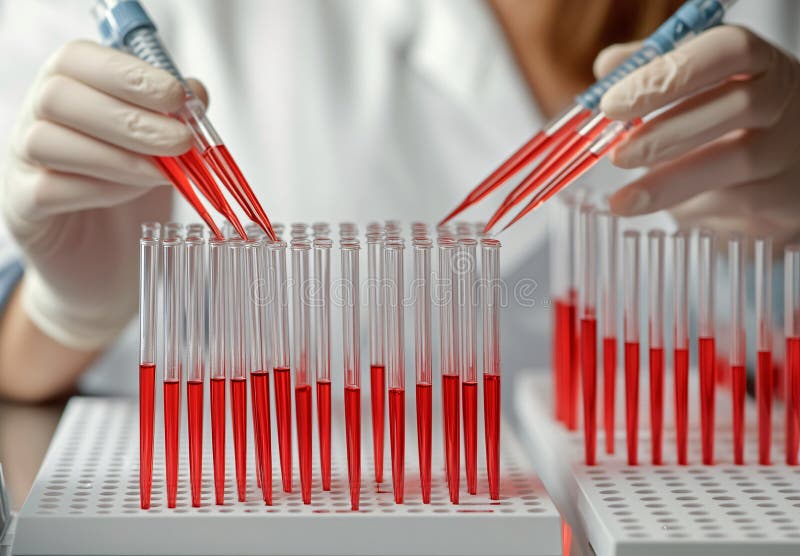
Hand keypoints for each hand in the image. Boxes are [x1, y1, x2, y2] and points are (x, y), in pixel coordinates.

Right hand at [1, 40, 206, 349]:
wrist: (111, 258)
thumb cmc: (135, 189)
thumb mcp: (164, 146)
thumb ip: (178, 114)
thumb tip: (197, 92)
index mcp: (69, 86)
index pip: (79, 58)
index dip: (128, 73)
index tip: (177, 96)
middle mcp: (35, 116)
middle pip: (59, 95)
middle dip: (129, 118)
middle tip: (181, 141)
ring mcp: (21, 161)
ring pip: (48, 141)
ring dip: (116, 156)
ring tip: (162, 174)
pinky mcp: (22, 205)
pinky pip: (49, 189)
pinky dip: (97, 190)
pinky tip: (130, 195)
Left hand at [594, 26, 799, 247]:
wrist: (781, 168)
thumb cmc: (725, 118)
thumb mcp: (695, 86)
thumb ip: (652, 69)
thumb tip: (608, 67)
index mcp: (757, 61)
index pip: (726, 50)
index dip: (668, 75)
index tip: (613, 104)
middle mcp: (782, 98)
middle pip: (738, 104)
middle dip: (667, 132)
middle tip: (618, 155)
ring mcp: (789, 148)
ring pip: (736, 161)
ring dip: (670, 182)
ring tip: (623, 200)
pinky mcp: (787, 196)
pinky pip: (737, 203)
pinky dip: (692, 209)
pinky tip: (667, 211)